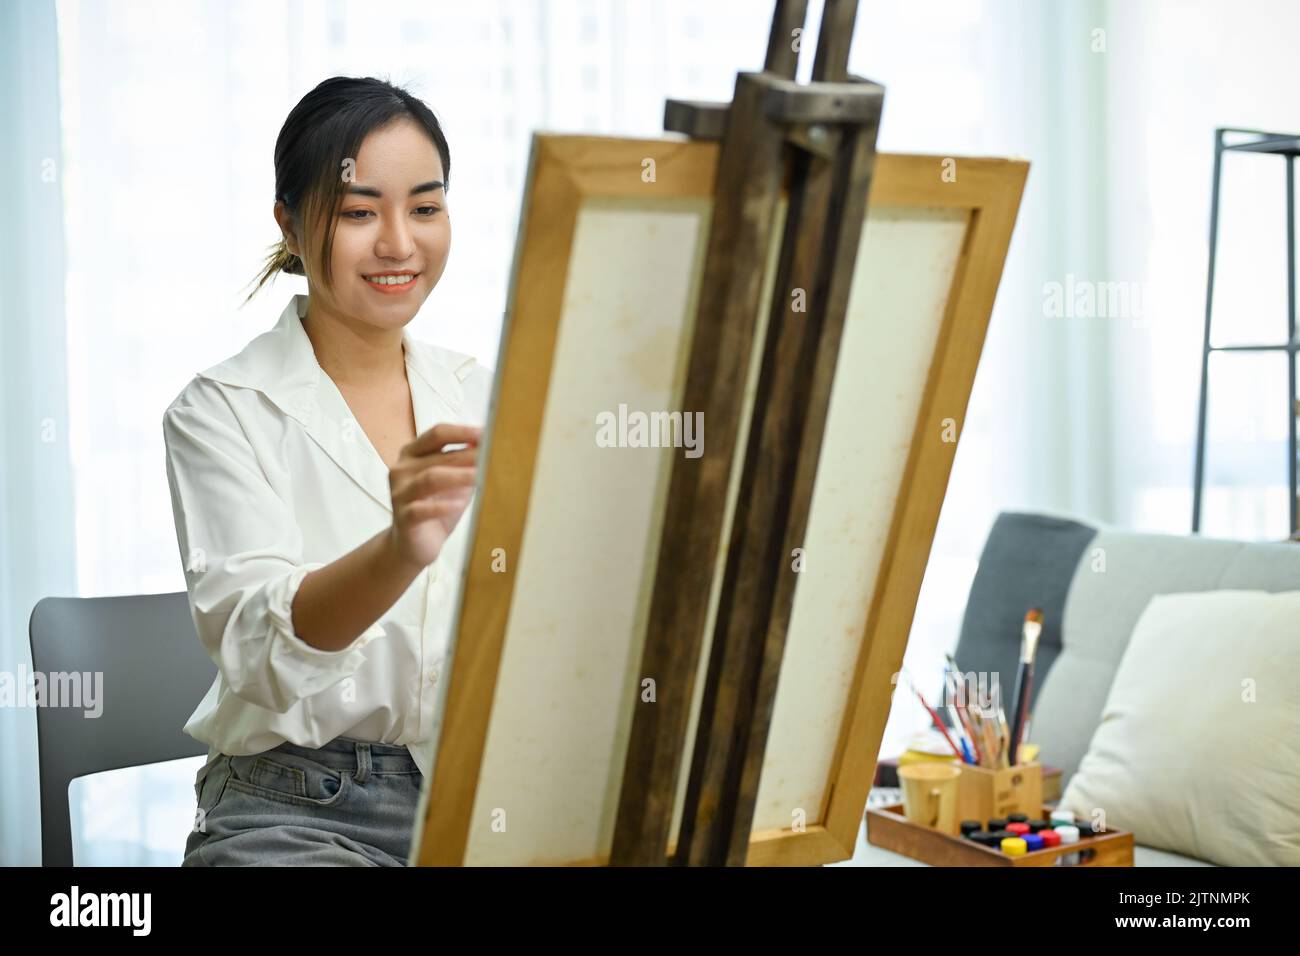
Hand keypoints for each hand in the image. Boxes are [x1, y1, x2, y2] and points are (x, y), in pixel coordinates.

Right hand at [387, 423, 481, 569]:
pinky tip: (460, 504)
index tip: (488, 433)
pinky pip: (421, 510)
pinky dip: (442, 506)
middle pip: (438, 457)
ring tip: (481, 476)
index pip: (438, 434)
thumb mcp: (454, 481)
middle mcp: (402, 470)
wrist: (413, 545)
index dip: (463, 432)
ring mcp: (400, 494)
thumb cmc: (435, 506)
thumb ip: (465, 461)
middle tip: (493, 456)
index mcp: (413, 454)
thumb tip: (489, 441)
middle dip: (468, 455)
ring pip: (430, 479)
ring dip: (459, 476)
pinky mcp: (403, 518)